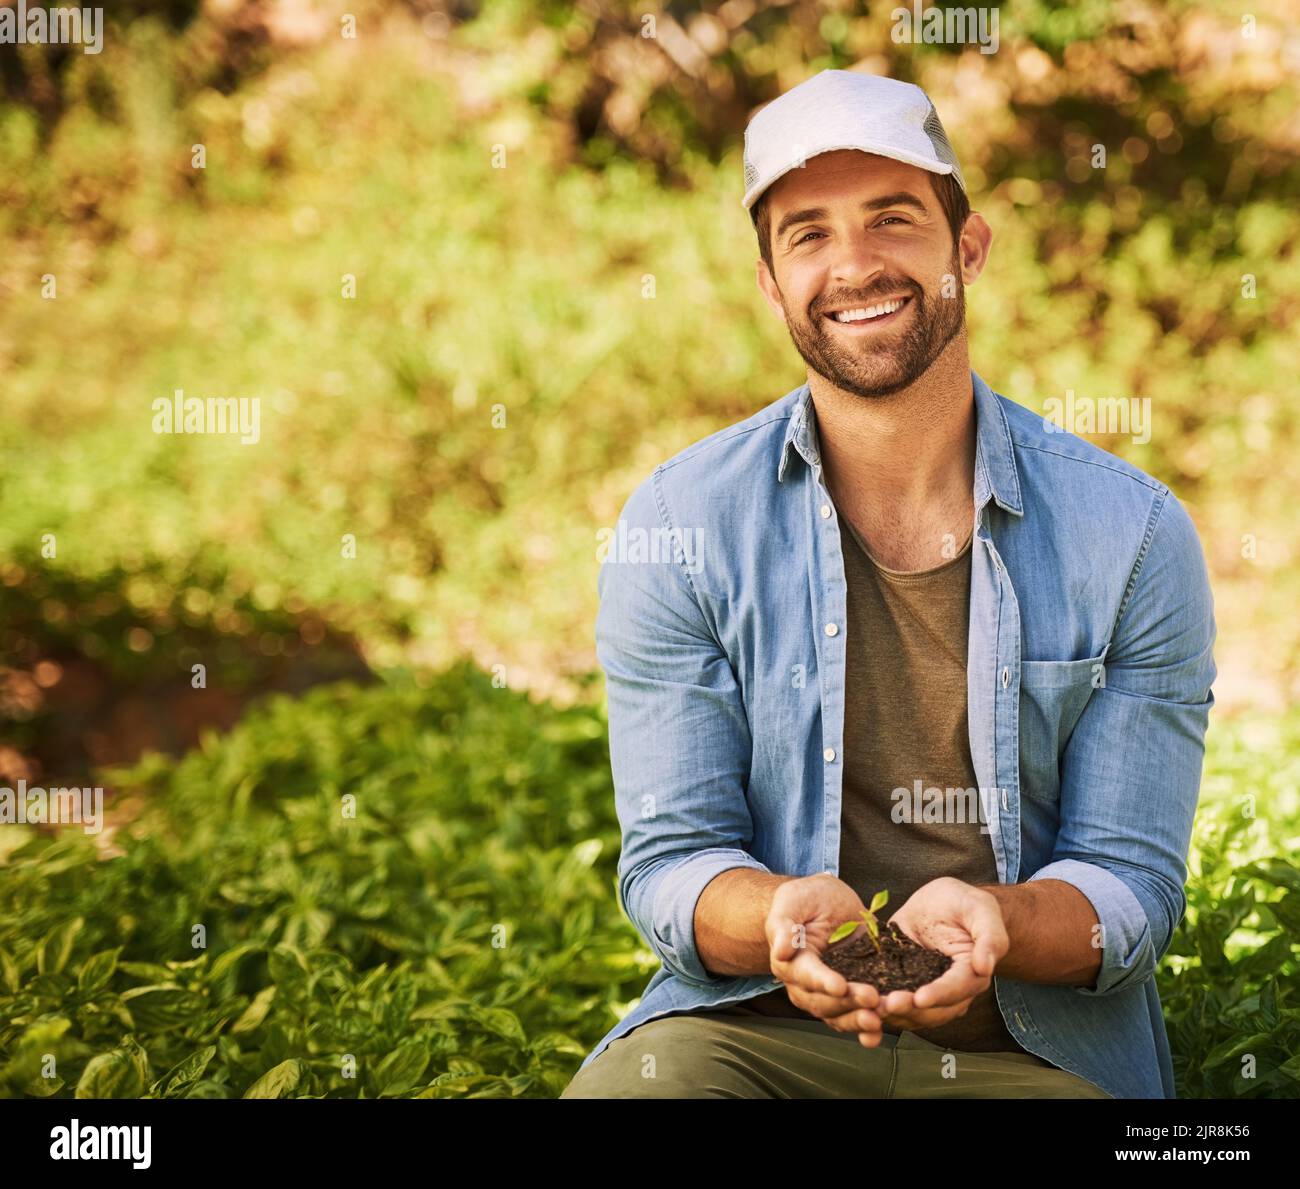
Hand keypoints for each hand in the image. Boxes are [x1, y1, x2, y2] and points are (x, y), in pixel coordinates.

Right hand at [765, 874, 884, 1047]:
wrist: (827, 904)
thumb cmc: (807, 899)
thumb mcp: (794, 900)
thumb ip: (784, 925)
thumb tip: (780, 950)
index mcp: (790, 961)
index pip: (805, 975)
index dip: (822, 982)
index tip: (840, 986)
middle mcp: (805, 985)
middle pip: (822, 1002)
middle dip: (847, 1003)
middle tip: (872, 998)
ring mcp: (828, 994)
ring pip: (838, 1016)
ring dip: (858, 1021)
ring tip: (879, 1018)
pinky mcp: (849, 996)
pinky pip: (854, 1018)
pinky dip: (866, 1030)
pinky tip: (879, 1033)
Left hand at [873, 877, 1008, 1031]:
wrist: (941, 901)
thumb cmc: (964, 903)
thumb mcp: (980, 909)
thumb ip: (990, 936)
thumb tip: (986, 967)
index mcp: (971, 974)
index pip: (958, 989)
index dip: (940, 995)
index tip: (920, 998)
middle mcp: (949, 989)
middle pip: (933, 1010)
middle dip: (910, 1010)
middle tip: (886, 1005)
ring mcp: (924, 988)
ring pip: (911, 1011)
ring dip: (892, 1013)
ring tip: (870, 1007)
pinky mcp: (901, 980)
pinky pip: (891, 996)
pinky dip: (876, 1003)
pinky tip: (858, 1001)